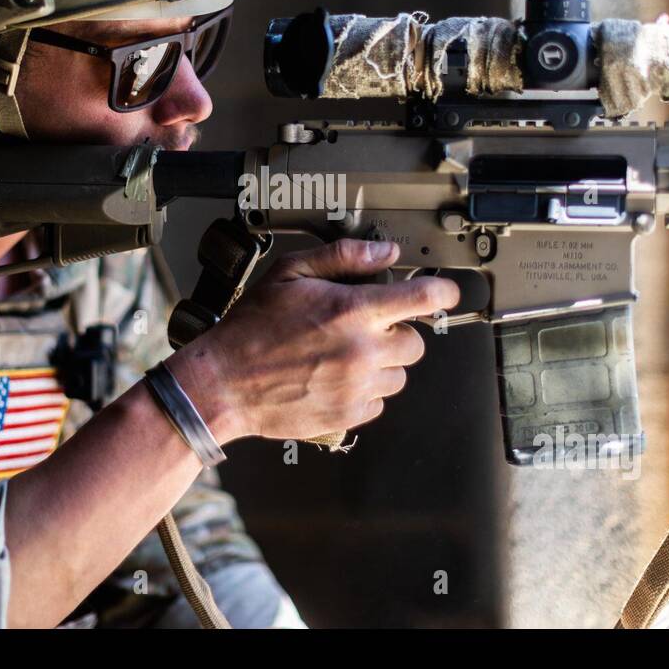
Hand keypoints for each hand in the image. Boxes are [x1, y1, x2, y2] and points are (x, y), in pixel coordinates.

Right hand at [170, 239, 459, 443]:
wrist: (224, 382)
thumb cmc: (252, 326)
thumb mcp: (291, 273)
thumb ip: (343, 257)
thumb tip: (385, 252)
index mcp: (352, 311)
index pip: (424, 299)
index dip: (442, 292)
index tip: (443, 292)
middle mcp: (363, 351)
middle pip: (416, 343)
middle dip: (396, 332)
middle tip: (364, 328)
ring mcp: (358, 387)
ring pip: (399, 375)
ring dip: (381, 364)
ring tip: (344, 355)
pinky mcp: (350, 415)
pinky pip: (379, 403)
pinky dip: (365, 391)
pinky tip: (335, 378)